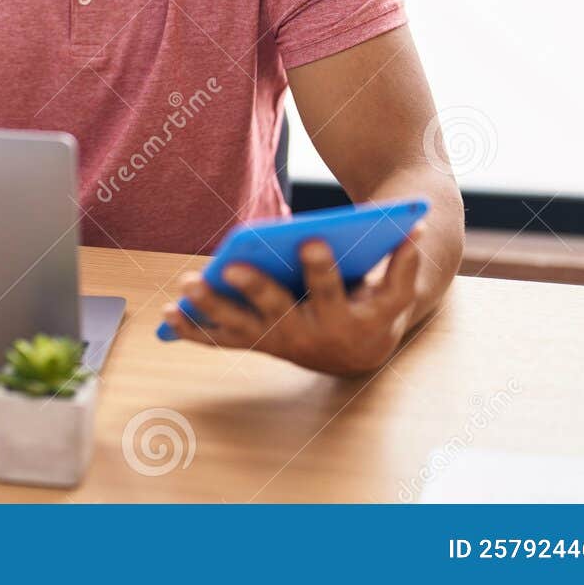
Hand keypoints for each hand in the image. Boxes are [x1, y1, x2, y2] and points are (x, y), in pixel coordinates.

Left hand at [159, 226, 424, 376]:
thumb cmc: (373, 310)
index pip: (331, 291)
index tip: (311, 241)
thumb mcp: (394, 292)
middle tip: (230, 267)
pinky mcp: (256, 344)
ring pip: (240, 328)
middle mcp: (306, 338)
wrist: (359, 356)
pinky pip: (221, 340)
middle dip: (253, 289)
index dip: (322, 268)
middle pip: (275, 312)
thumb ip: (404, 263)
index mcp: (341, 319)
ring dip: (211, 309)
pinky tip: (169, 316)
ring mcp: (277, 343)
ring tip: (189, 285)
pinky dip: (194, 330)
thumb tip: (414, 228)